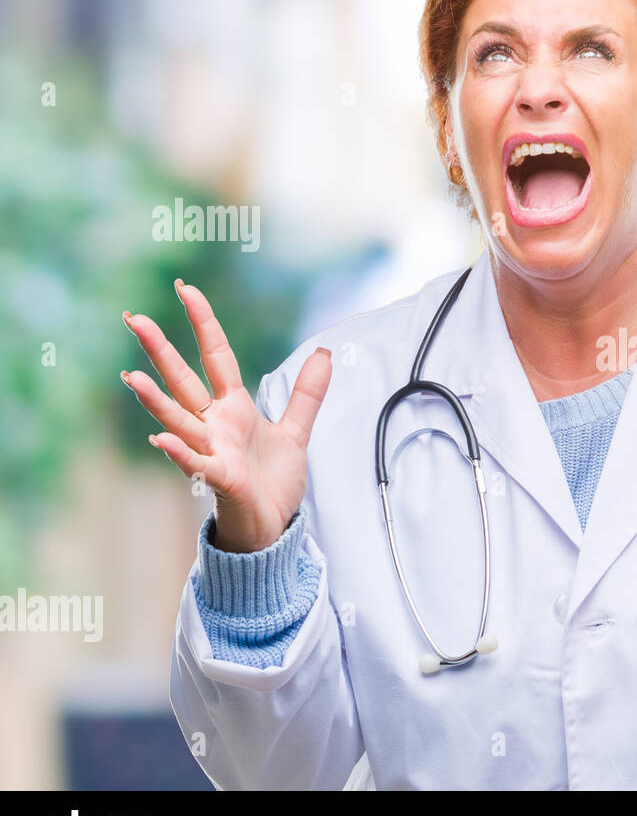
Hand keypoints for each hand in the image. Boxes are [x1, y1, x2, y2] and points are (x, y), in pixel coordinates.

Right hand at [121, 279, 331, 552]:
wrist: (272, 526)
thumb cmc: (272, 481)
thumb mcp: (296, 431)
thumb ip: (306, 394)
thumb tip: (325, 353)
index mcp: (233, 408)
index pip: (215, 356)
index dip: (203, 323)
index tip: (185, 289)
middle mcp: (214, 425)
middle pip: (183, 381)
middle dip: (159, 350)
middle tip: (132, 317)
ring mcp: (212, 450)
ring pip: (179, 420)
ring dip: (156, 400)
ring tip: (132, 376)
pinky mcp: (219, 479)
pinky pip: (196, 463)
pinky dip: (179, 453)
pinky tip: (161, 440)